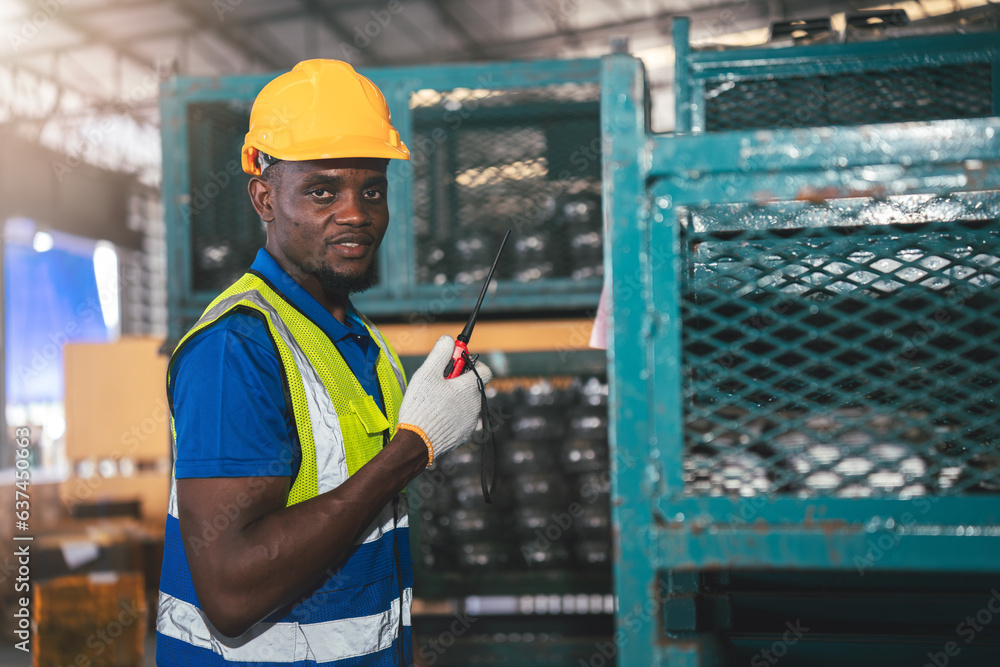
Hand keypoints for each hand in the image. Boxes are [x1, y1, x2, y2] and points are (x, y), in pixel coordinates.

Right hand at [397, 335, 492, 464]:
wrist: (417, 442)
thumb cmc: (422, 406)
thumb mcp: (427, 373)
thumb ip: (440, 353)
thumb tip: (448, 340)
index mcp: (470, 387)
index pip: (485, 370)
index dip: (472, 364)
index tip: (456, 363)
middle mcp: (476, 404)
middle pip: (473, 386)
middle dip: (459, 382)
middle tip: (439, 383)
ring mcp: (472, 421)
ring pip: (468, 403)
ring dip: (457, 399)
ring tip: (435, 402)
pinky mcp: (465, 435)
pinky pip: (463, 420)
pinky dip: (454, 416)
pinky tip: (437, 417)